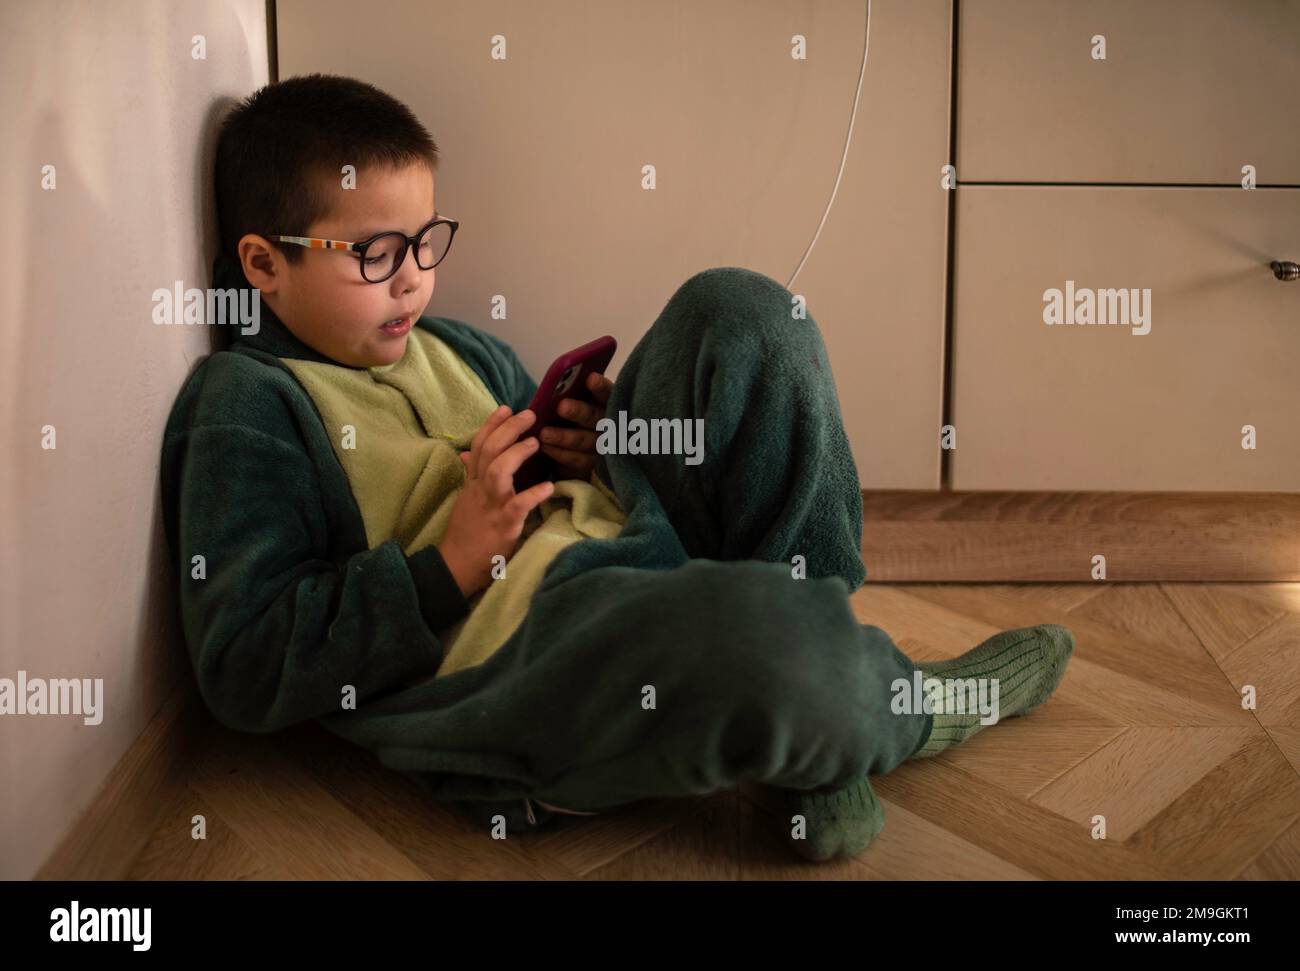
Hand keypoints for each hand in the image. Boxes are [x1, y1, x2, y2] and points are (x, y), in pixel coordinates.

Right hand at [437, 406, 554, 598]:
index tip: (507, 407)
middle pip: (488, 451)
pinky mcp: (502, 526)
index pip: (478, 445)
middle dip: (508, 430)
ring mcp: (490, 507)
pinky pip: (517, 507)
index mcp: (472, 483)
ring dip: (516, 454)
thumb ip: (470, 476)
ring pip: (497, 472)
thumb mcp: (466, 500)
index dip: (491, 425)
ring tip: (535, 443)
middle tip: (529, 415)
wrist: (456, 566)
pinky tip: (548, 487)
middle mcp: (479, 490)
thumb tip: (466, 454)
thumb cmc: (466, 533)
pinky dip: (532, 495)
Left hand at [538, 372, 613, 479]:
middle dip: (578, 412)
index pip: (608, 393)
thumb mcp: (576, 401)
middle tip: (561, 406)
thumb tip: (557, 384)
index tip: (590, 378)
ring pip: (584, 440)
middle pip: (595, 417)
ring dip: (563, 436)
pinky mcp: (591, 465)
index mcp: (607, 403)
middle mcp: (609, 425)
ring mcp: (602, 447)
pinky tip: (545, 447)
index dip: (600, 387)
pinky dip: (560, 453)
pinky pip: (577, 460)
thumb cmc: (574, 415)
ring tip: (544, 432)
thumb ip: (571, 393)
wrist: (573, 446)